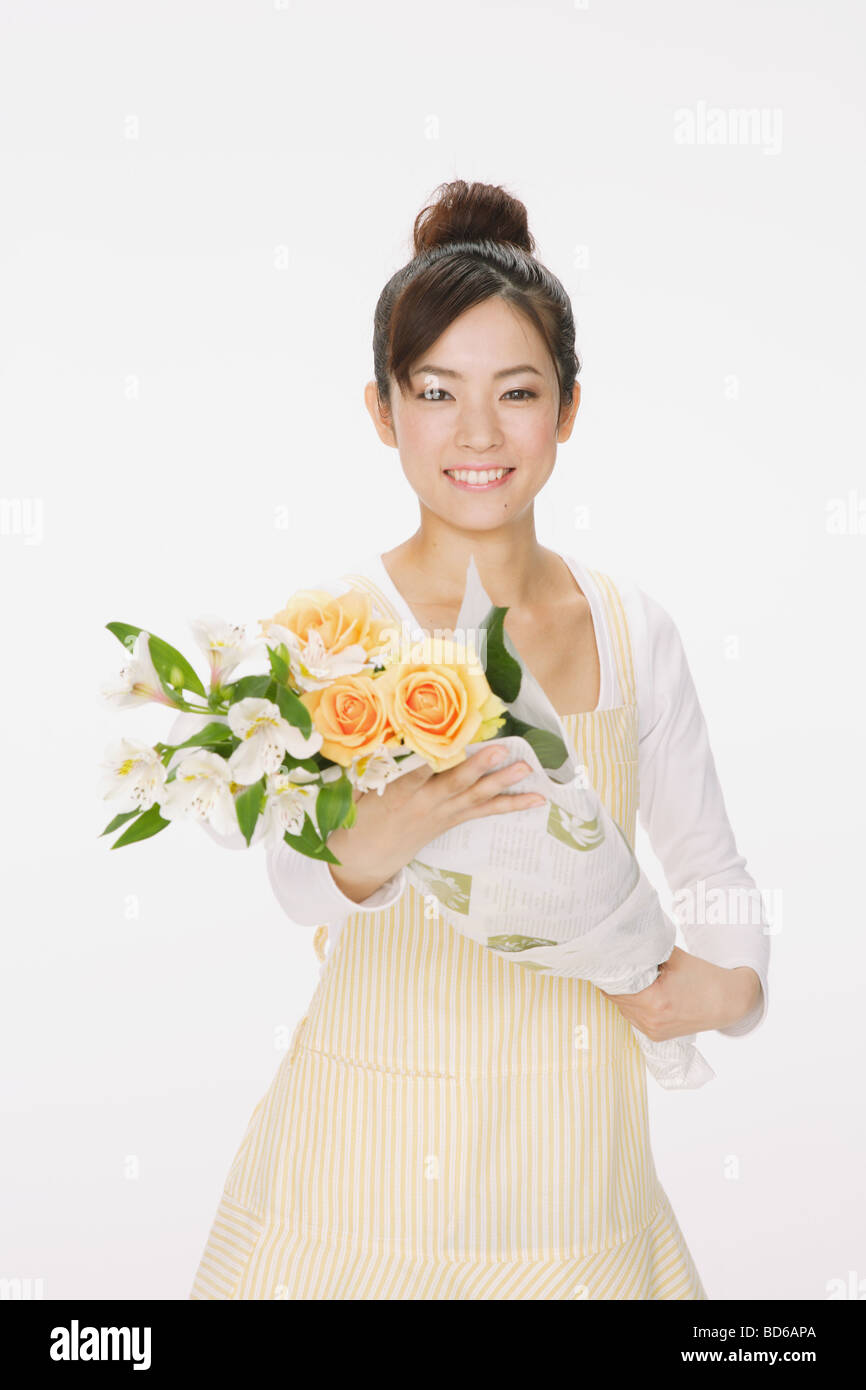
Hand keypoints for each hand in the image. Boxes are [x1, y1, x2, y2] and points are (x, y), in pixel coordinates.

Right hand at [325, 746, 545, 903]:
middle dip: (478, 766)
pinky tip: (536, 799)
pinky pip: (485, 811)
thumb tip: (385, 727)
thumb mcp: (359, 786)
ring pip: (475, 797)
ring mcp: (442, 813)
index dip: (430, 752)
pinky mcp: (453, 820)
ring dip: (502, 782)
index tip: (444, 732)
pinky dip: (511, 804)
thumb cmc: (362, 813)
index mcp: (397, 792)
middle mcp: (424, 803)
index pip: (415, 770)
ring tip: (525, 768)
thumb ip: (374, 762)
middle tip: (500, 749)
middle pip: (454, 783)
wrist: (366, 857)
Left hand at [599, 947, 761, 1039]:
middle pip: (616, 998)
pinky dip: (633, 1005)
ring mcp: (653, 1031)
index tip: (607, 961)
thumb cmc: (704, 978)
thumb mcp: (674, 957)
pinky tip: (641, 993)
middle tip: (617, 966)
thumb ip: (648, 951)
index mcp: (654, 1000)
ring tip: (631, 978)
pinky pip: (634, 1018)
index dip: (610, 972)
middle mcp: (651, 1020)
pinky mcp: (656, 1036)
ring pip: (623, 1009)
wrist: (728, 1001)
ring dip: (624, 995)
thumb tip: (625, 943)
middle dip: (617, 982)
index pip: (615, 986)